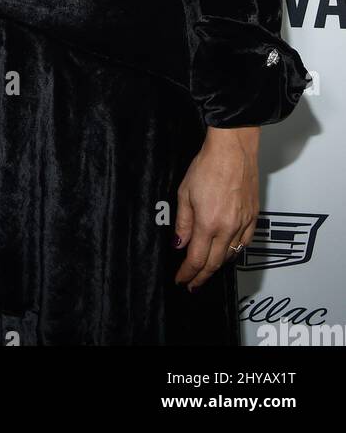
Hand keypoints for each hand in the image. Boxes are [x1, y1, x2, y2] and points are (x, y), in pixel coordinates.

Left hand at [173, 126, 259, 288]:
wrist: (233, 150)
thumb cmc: (207, 166)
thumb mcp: (185, 193)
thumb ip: (183, 222)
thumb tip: (179, 244)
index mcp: (209, 223)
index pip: (197, 259)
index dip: (188, 273)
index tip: (181, 280)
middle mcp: (228, 228)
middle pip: (214, 262)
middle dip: (201, 275)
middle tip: (192, 282)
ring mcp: (243, 223)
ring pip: (231, 255)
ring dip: (217, 265)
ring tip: (206, 270)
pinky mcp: (254, 217)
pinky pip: (244, 243)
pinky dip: (234, 252)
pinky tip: (227, 252)